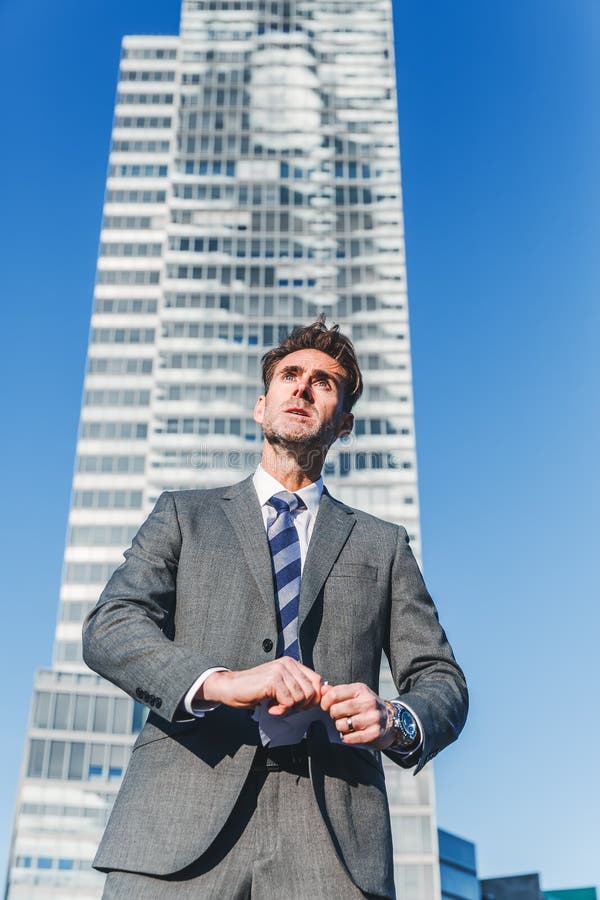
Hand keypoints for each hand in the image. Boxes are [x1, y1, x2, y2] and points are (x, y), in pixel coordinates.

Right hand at [201, 659, 323, 715]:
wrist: (232, 688)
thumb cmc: (256, 690)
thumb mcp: (283, 687)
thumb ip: (300, 688)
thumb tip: (323, 695)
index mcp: (292, 663)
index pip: (317, 681)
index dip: (313, 698)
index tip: (301, 706)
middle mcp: (287, 664)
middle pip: (311, 691)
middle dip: (300, 705)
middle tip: (285, 706)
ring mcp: (280, 670)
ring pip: (300, 698)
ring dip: (288, 708)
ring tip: (275, 705)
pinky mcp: (273, 680)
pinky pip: (288, 702)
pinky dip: (280, 710)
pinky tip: (270, 706)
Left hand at [320, 682, 394, 748]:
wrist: (390, 720)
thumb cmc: (366, 706)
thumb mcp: (354, 694)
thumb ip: (337, 691)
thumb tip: (322, 689)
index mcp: (361, 689)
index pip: (334, 694)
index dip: (325, 702)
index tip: (326, 706)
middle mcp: (368, 702)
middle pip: (336, 710)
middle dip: (333, 715)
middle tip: (338, 716)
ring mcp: (372, 718)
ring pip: (342, 725)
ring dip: (340, 727)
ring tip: (346, 725)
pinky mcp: (374, 733)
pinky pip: (350, 738)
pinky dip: (347, 737)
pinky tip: (351, 734)